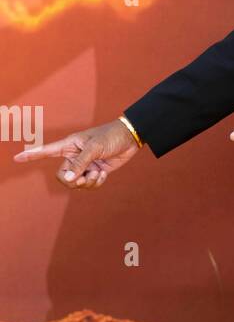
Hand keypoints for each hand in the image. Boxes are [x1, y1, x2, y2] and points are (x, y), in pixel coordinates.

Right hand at [12, 117, 141, 187]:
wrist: (130, 139)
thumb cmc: (110, 137)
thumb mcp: (94, 148)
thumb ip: (80, 164)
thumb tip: (68, 179)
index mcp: (69, 146)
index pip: (46, 151)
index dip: (31, 155)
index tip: (16, 159)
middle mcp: (74, 156)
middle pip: (63, 176)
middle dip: (73, 181)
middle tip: (83, 178)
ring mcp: (84, 165)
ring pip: (77, 183)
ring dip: (88, 182)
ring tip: (98, 172)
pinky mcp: (95, 172)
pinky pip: (89, 185)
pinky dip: (96, 182)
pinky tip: (104, 173)